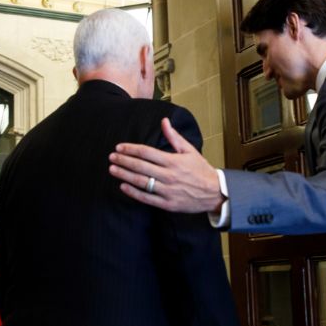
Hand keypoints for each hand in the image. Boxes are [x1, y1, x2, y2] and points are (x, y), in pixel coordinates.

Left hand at [108, 118, 223, 212]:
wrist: (214, 193)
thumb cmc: (200, 170)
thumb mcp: (190, 150)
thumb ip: (174, 137)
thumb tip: (164, 121)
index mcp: (173, 161)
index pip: (146, 152)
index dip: (131, 149)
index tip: (119, 147)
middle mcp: (169, 175)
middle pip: (140, 166)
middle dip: (123, 161)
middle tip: (112, 157)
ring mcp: (167, 190)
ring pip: (141, 182)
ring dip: (124, 175)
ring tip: (113, 169)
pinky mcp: (167, 203)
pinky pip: (146, 198)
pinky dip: (133, 192)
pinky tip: (123, 186)